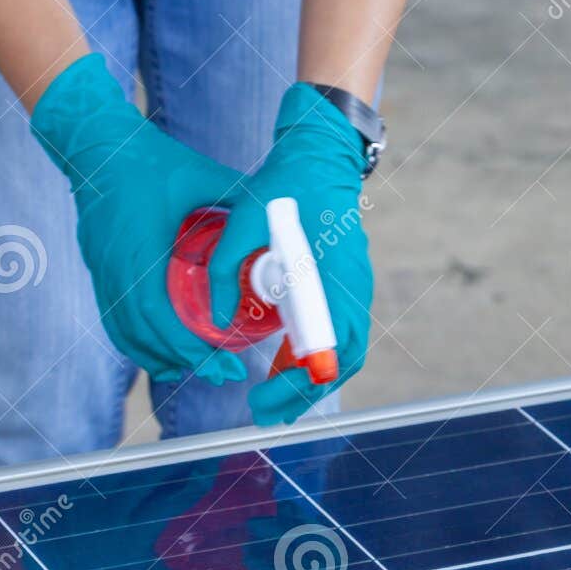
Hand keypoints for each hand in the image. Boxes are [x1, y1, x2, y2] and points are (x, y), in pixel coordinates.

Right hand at [30, 54, 246, 384]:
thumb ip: (239, 196)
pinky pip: (113, 319)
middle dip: (185, 361)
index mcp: (143, 251)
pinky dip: (137, 342)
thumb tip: (278, 214)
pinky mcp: (98, 270)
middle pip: (146, 336)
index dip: (190, 347)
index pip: (161, 318)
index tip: (224, 362)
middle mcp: (117, 269)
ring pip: (126, 333)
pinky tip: (161, 352)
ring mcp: (103, 272)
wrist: (94, 142)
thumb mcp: (201, 174)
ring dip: (158, 357)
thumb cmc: (149, 157)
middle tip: (223, 376)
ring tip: (193, 371)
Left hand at [207, 83, 372, 425]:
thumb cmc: (284, 186)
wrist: (320, 156)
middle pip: (341, 363)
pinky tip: (285, 363)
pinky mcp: (351, 286)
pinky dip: (315, 356)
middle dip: (303, 395)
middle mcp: (353, 290)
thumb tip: (213, 324)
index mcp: (330, 280)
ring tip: (273, 395)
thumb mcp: (241, 223)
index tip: (263, 400)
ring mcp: (357, 289)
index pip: (328, 354)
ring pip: (344, 352)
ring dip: (311, 378)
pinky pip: (340, 333)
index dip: (298, 388)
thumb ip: (223, 273)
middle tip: (265, 413)